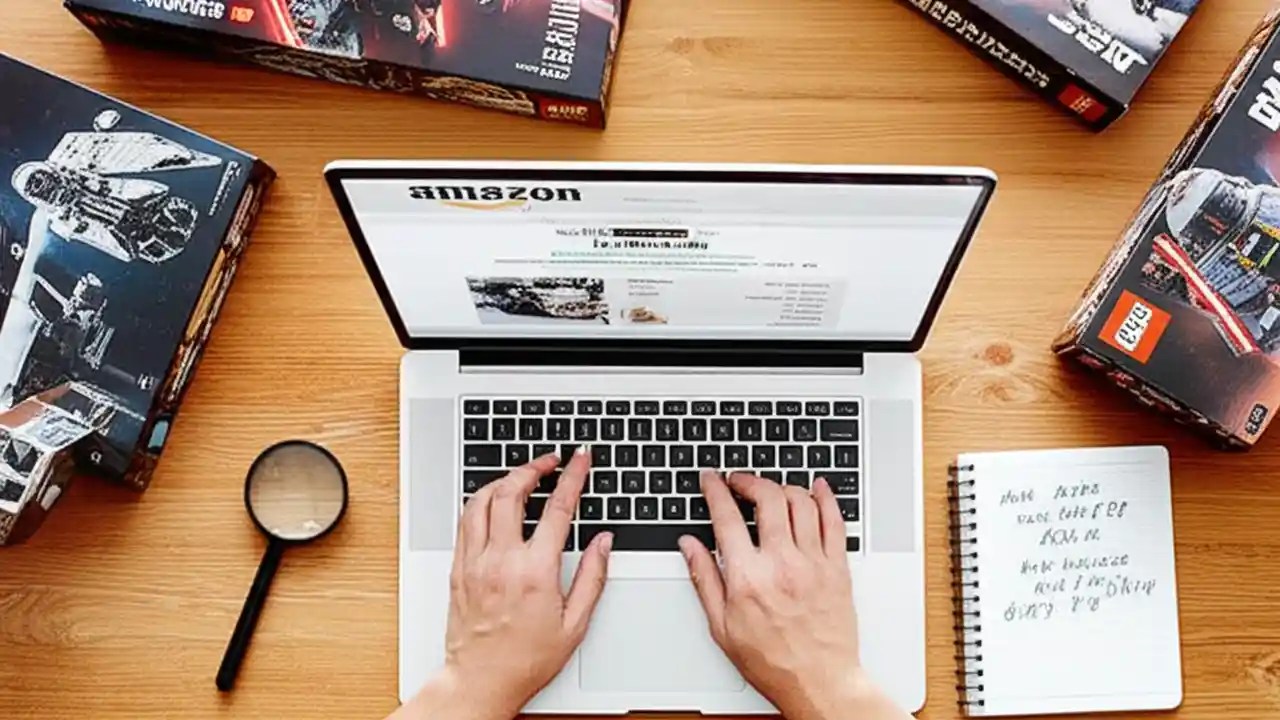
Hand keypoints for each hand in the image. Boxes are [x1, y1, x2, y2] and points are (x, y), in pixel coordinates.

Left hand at [391, 449, 611, 719]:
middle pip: (512, 491)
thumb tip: (603, 542)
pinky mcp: (458, 569)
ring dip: (503, 479)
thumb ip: (592, 577)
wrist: (481, 681)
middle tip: (550, 460)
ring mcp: (475, 563)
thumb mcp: (575, 623)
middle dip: (533, 466)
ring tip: (521, 475)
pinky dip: (480, 501)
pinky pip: (464, 522)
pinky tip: (492, 500)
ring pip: (481, 500)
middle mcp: (501, 561)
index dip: (573, 476)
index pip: (557, 508)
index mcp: (535, 572)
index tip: (581, 459)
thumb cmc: (526, 660)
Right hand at [678, 471, 907, 719]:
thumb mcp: (721, 627)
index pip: (726, 517)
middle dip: (748, 480)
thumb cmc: (772, 662)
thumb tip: (689, 546)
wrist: (820, 683)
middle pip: (767, 498)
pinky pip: (835, 521)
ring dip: (782, 487)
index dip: (715, 489)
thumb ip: (704, 579)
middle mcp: (782, 564)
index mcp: (748, 578)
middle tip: (739, 480)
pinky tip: (818, 488)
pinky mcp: (838, 568)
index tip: (711, 479)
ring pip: (800, 502)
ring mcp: (813, 563)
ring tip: (771, 490)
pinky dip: (826, 498)